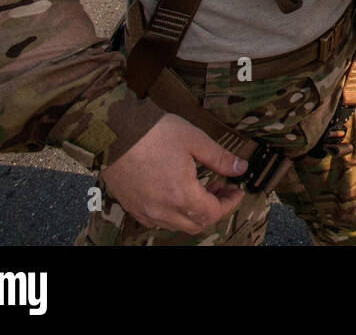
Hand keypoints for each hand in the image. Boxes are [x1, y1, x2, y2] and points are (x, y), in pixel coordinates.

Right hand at [101, 113, 246, 233]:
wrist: (114, 130)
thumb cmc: (154, 132)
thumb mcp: (194, 140)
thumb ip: (219, 158)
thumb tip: (241, 168)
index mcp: (180, 195)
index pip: (213, 213)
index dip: (229, 204)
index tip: (236, 191)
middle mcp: (161, 209)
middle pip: (196, 224)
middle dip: (214, 209)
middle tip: (220, 188)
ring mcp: (144, 210)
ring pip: (176, 225)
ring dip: (193, 212)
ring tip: (199, 188)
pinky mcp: (131, 206)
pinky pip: (156, 221)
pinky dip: (172, 213)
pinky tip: (175, 193)